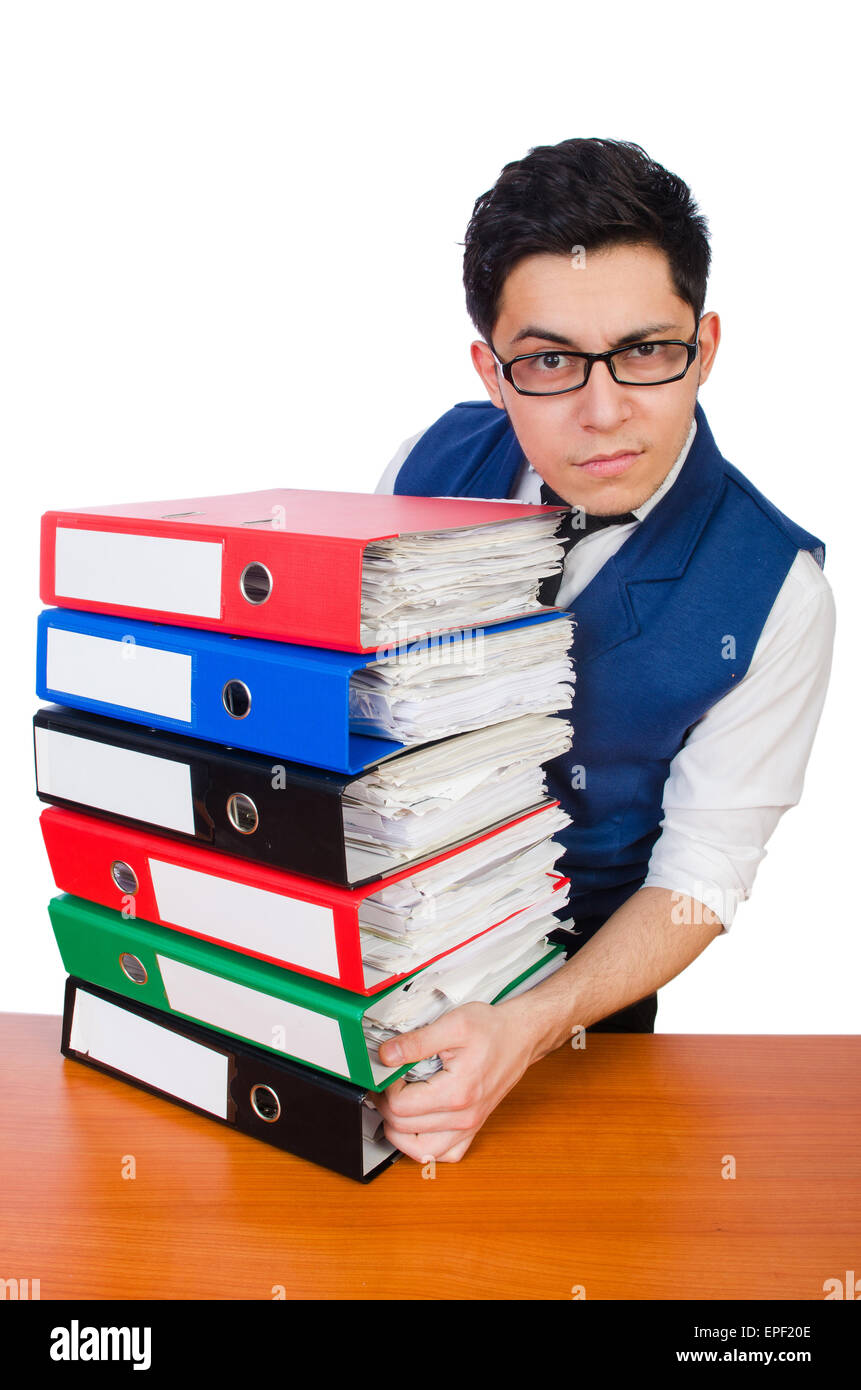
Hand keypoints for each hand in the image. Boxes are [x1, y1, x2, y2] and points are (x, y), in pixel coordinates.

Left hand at [374, 998, 533, 1163]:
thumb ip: (417, 1041)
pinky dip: (424, 1146)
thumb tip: (387, 1056)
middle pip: (403, 1129)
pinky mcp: (472, 1129)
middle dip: (387, 1105)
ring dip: (399, 1131)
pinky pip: (442, 1154)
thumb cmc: (492, 1030)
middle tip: (388, 1083)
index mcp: (456, 1093)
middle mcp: (463, 1118)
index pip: (400, 1106)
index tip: (389, 1071)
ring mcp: (468, 1127)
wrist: (520, 1037)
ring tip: (397, 1105)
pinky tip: (419, 1125)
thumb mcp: (453, 1024)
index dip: (386, 1088)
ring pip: (419, 1151)